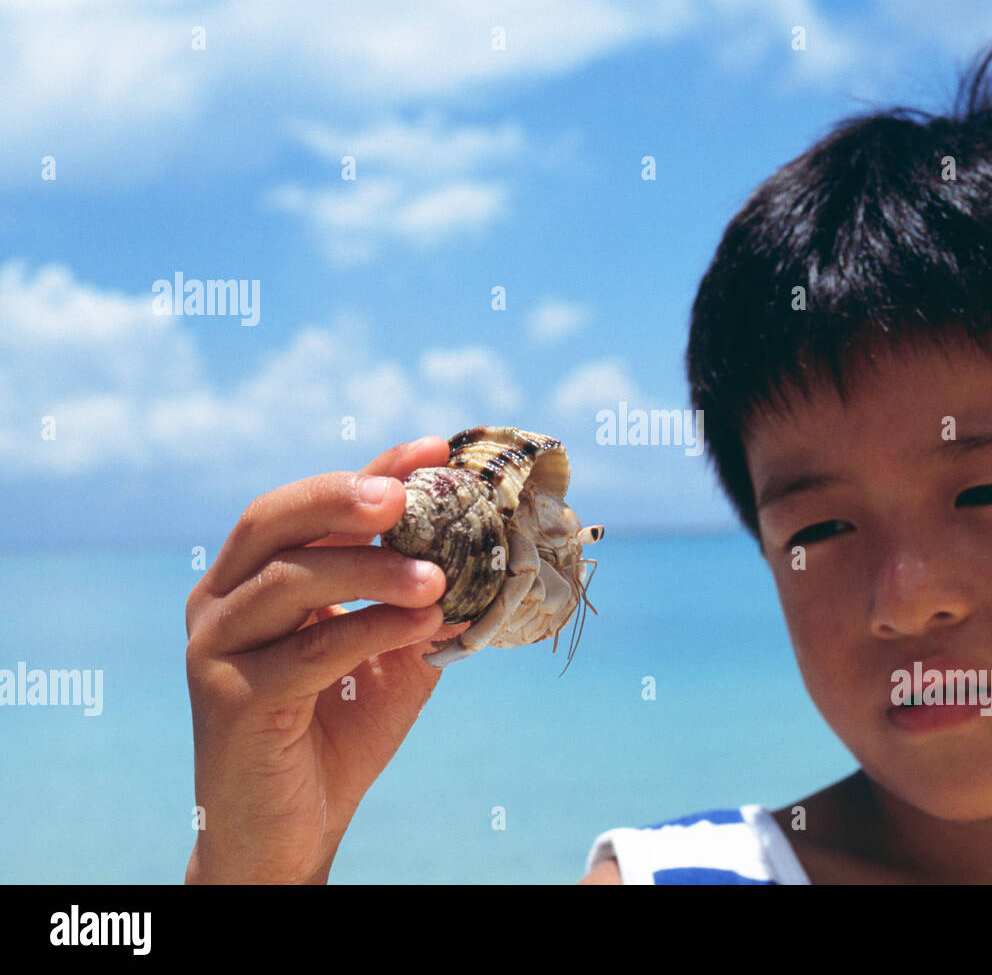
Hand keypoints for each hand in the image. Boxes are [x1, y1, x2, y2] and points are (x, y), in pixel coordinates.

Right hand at [184, 436, 466, 882]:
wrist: (289, 832)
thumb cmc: (336, 734)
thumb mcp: (387, 656)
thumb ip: (414, 603)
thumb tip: (484, 549)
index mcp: (252, 580)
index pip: (309, 508)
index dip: (371, 469)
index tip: (436, 449)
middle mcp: (221, 601)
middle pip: (274, 520)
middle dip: (345, 497)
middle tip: (409, 494)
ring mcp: (216, 648)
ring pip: (292, 581)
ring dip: (373, 571)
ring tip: (440, 577)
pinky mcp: (229, 699)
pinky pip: (308, 649)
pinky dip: (371, 629)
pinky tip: (425, 623)